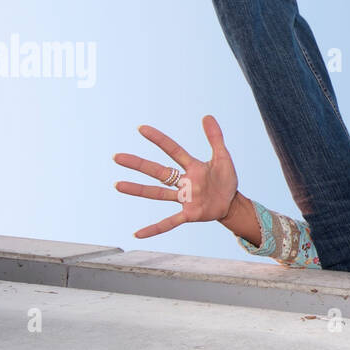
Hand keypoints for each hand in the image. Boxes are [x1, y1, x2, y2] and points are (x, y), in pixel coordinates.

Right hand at [113, 115, 238, 238]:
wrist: (232, 204)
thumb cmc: (225, 180)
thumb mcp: (223, 157)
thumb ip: (215, 138)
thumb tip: (207, 116)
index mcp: (192, 167)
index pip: (173, 150)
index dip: (159, 140)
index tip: (141, 128)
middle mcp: (184, 182)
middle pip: (157, 171)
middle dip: (138, 164)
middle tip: (117, 157)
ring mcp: (184, 199)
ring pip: (157, 193)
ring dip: (138, 190)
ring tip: (117, 185)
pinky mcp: (188, 214)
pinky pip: (169, 222)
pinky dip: (154, 229)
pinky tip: (137, 234)